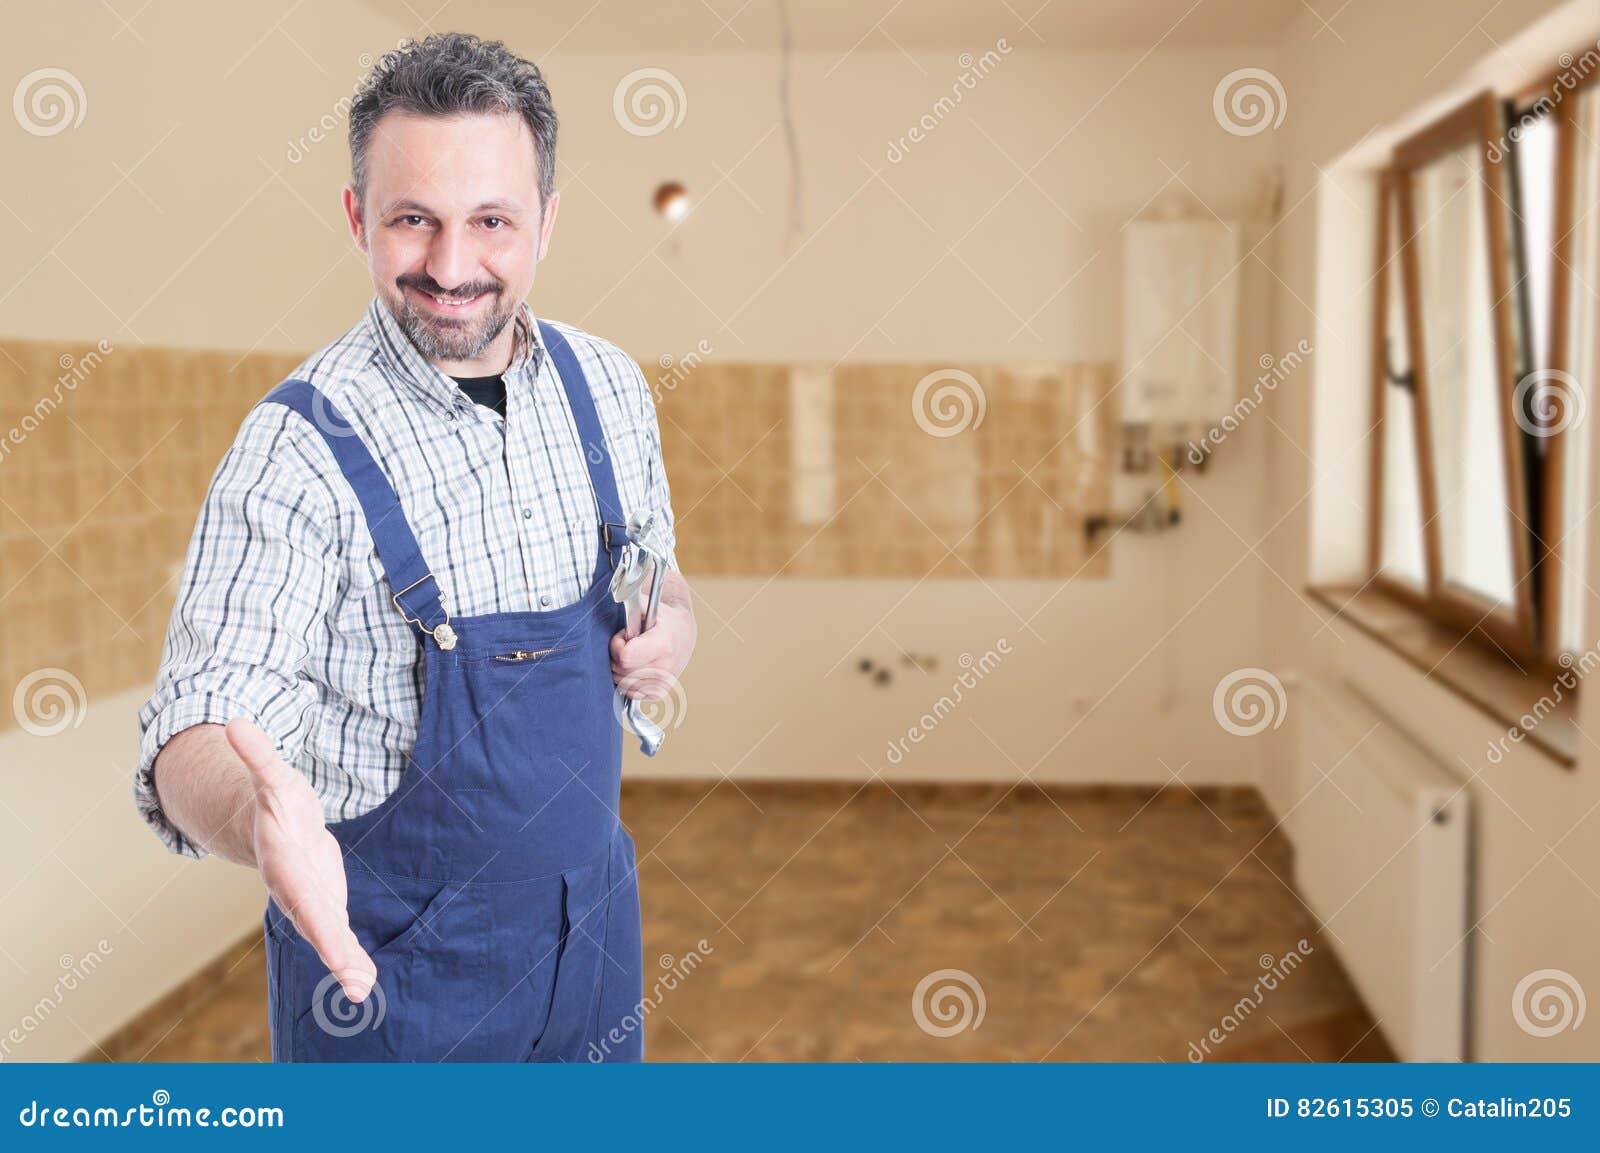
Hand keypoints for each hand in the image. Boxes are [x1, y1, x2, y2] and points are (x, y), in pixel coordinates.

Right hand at [225, 717, 376, 1003]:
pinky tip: (366, 985)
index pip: (301, 892)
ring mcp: (311, 903)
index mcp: (285, 864)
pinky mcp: (326, 907)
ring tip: (364, 991)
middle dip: (335, 950)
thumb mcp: (272, 777)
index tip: (332, 939)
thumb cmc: (276, 800)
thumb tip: (235, 721)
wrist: (276, 825)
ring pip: (329, 938)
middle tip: (355, 979)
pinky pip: (340, 937)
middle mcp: (296, 891)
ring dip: (346, 965)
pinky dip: (351, 960)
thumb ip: (257, 756)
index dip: (316, 915)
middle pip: (316, 923)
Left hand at [610, 570, 695, 700]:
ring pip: (622, 683)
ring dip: (620, 668)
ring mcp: (662, 683)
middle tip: (629, 642)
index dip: (618, 644)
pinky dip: (626, 680)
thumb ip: (631, 602)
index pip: (624, 657)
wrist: (683, 634)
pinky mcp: (658, 692)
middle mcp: (665, 668)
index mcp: (663, 645)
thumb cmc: (661, 617)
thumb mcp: (648, 604)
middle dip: (617, 656)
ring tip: (633, 653)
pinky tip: (635, 665)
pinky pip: (629, 692)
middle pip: (620, 671)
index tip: (625, 635)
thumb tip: (616, 594)